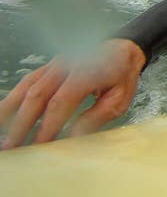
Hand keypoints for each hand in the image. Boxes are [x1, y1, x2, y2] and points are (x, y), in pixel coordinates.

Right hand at [0, 38, 145, 148]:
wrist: (123, 49)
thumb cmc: (122, 75)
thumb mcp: (119, 99)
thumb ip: (96, 116)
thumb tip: (72, 137)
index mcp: (87, 73)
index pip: (61, 101)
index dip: (47, 124)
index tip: (39, 145)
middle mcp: (68, 65)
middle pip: (38, 94)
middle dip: (22, 123)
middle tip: (12, 147)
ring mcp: (56, 64)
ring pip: (28, 87)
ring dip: (12, 111)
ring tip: (2, 134)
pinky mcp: (49, 66)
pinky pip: (28, 82)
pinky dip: (13, 99)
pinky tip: (4, 114)